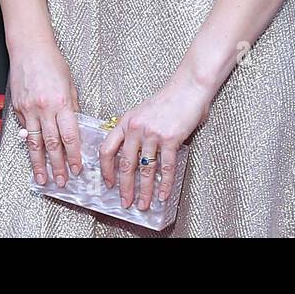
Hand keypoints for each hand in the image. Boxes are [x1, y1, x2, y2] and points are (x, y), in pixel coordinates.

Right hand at [7, 41, 82, 188]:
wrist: (29, 47)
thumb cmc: (52, 62)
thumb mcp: (69, 84)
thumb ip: (72, 107)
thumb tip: (75, 128)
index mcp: (61, 102)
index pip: (70, 136)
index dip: (74, 155)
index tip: (77, 168)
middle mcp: (44, 108)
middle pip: (52, 144)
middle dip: (57, 166)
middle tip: (62, 181)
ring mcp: (28, 109)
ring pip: (34, 143)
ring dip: (39, 163)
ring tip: (43, 178)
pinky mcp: (17, 108)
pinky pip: (24, 129)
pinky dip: (28, 143)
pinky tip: (33, 154)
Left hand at [100, 75, 211, 210]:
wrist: (188, 88)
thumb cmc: (167, 100)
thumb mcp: (142, 112)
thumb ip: (134, 131)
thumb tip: (131, 157)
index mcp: (127, 121)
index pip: (108, 148)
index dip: (106, 169)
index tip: (108, 183)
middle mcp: (136, 128)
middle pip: (125, 164)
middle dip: (125, 187)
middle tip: (125, 203)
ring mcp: (153, 134)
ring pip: (145, 169)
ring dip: (144, 191)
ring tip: (144, 205)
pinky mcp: (170, 139)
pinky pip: (165, 167)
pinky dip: (164, 184)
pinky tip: (163, 195)